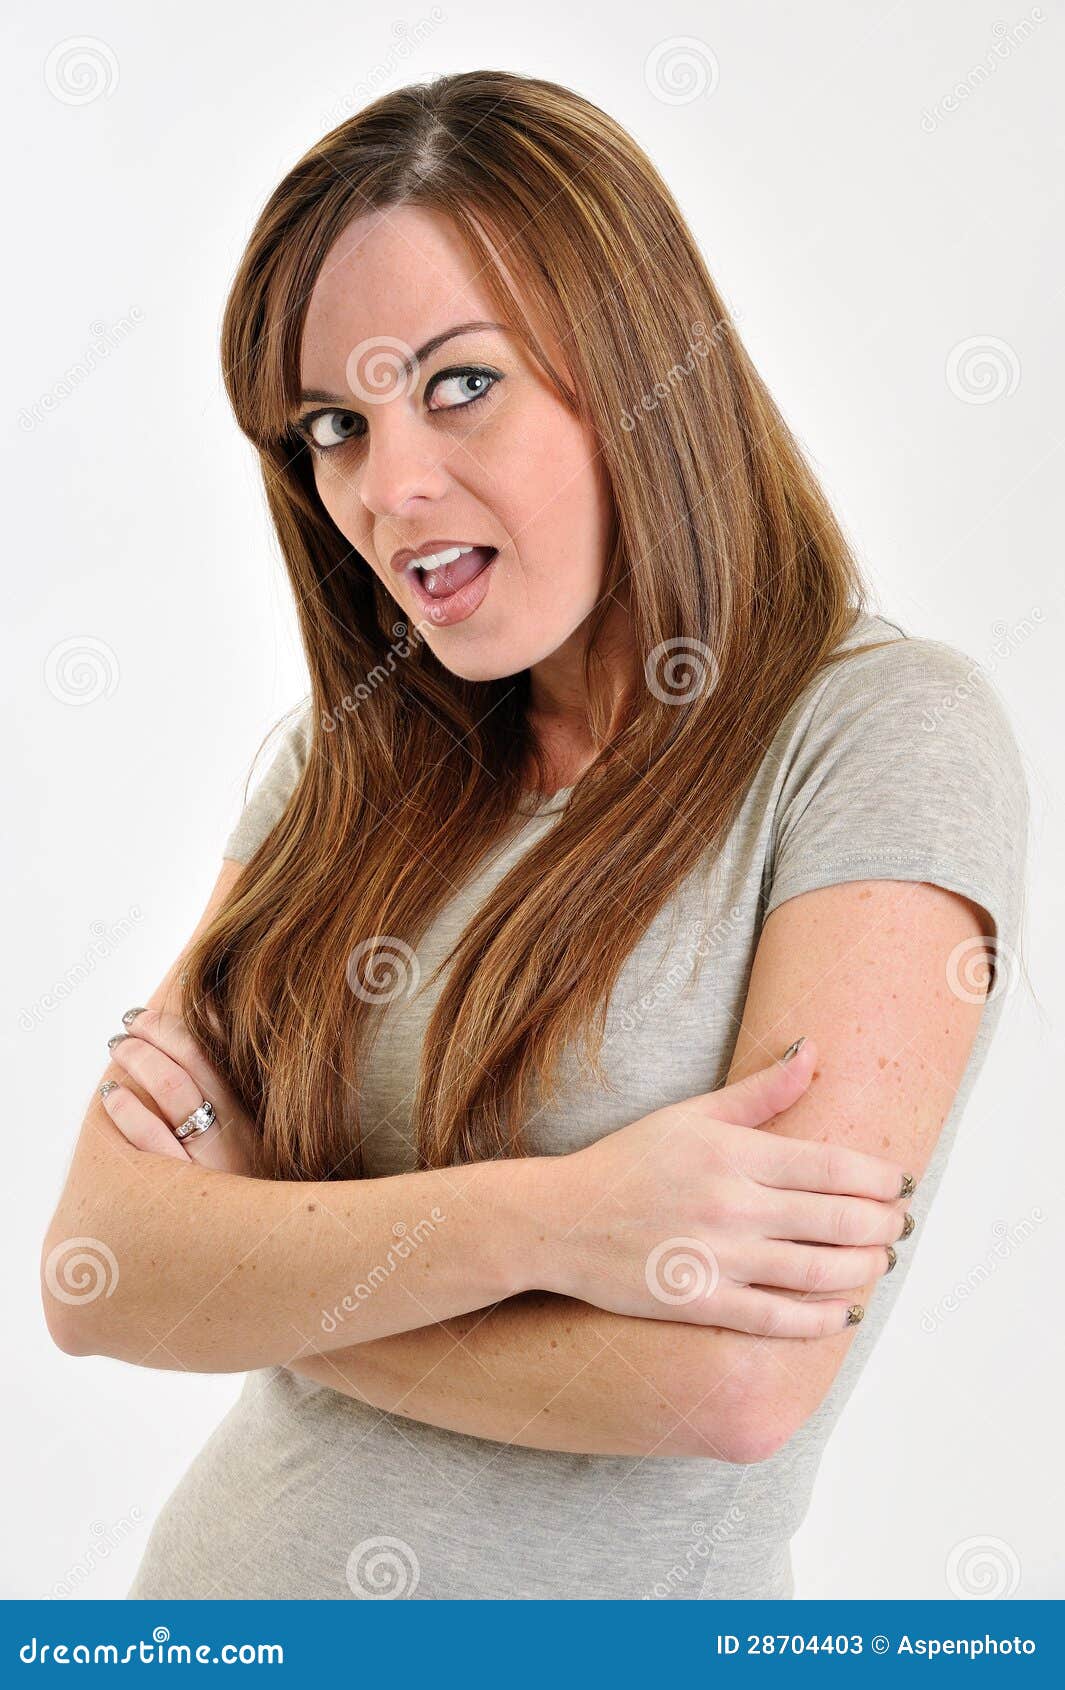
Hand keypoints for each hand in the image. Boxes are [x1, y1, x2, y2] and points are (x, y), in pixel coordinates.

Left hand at [99, 1006, 259, 1175]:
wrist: (238, 1254)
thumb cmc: (232, 1189)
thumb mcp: (250, 1148)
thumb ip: (230, 1104)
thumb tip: (208, 1040)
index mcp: (253, 1114)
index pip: (225, 1048)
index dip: (197, 1018)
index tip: (171, 999)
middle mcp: (237, 1129)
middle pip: (195, 1057)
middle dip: (158, 1028)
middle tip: (132, 1019)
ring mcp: (209, 1156)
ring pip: (171, 1087)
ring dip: (139, 1056)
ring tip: (119, 1044)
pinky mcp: (180, 1184)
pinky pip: (148, 1133)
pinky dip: (126, 1106)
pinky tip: (112, 1092)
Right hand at [543, 1036, 912, 1336]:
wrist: (562, 1220)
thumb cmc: (628, 1162)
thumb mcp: (692, 1114)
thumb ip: (761, 1091)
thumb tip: (813, 1052)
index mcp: (733, 1154)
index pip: (832, 1166)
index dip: (879, 1178)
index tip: (900, 1183)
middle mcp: (732, 1206)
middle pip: (836, 1219)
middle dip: (883, 1224)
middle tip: (901, 1224)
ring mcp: (718, 1258)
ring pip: (817, 1270)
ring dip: (864, 1268)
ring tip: (883, 1261)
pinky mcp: (701, 1302)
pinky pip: (778, 1319)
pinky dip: (821, 1319)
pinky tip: (845, 1312)